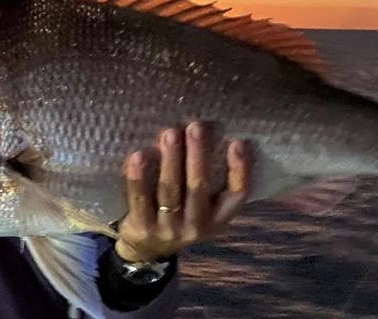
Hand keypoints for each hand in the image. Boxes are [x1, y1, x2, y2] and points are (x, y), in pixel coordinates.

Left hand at [115, 122, 250, 262]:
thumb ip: (205, 177)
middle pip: (198, 188)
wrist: (146, 250)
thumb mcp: (200, 206)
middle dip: (198, 156)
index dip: (240, 170)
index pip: (237, 195)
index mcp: (218, 218)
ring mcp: (169, 228)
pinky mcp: (142, 227)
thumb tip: (204, 129)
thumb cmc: (178, 214)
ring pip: (170, 191)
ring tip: (169, 134)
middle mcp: (197, 225)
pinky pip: (139, 199)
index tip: (238, 142)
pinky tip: (137, 155)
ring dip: (170, 160)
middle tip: (196, 127)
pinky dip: (138, 177)